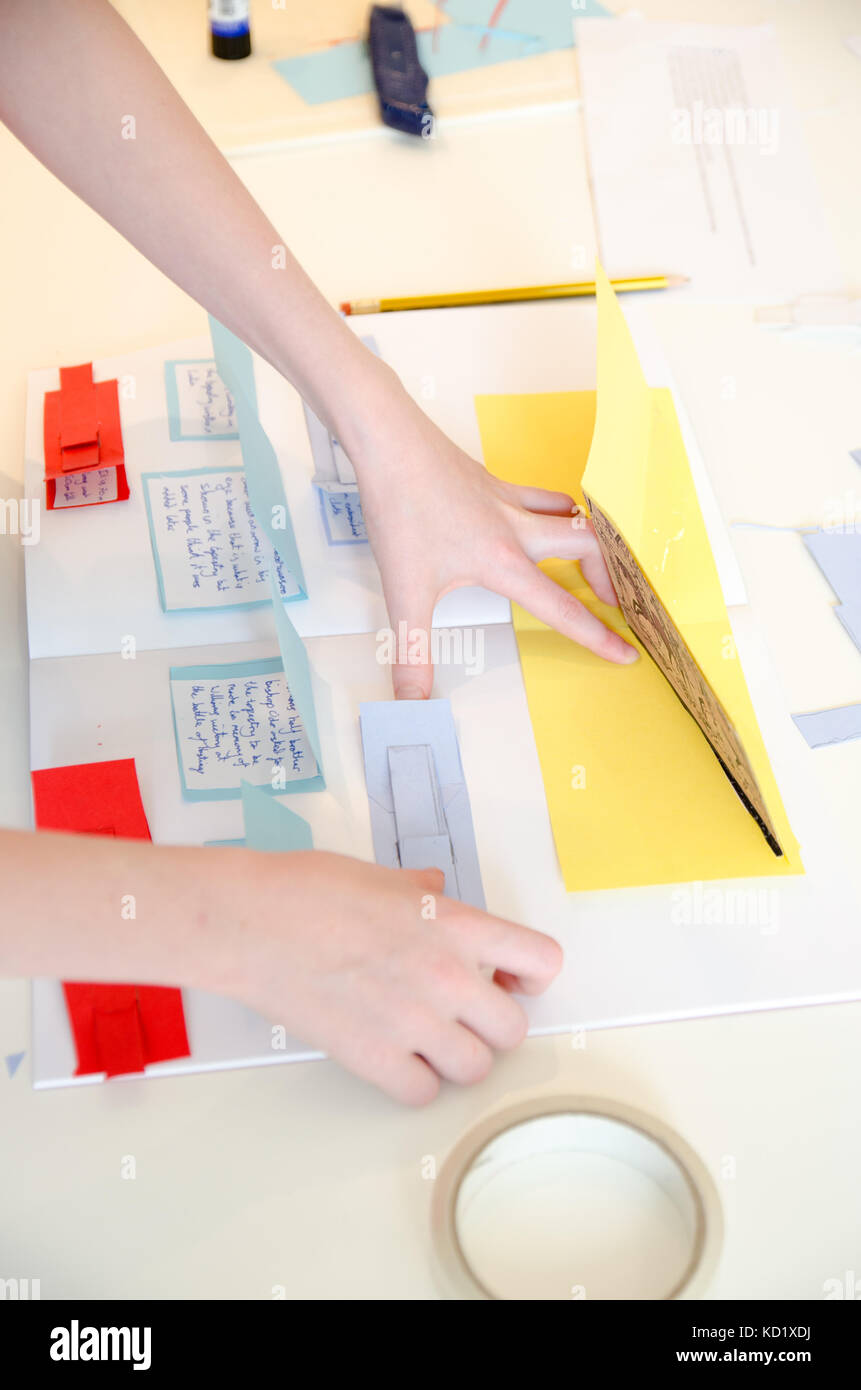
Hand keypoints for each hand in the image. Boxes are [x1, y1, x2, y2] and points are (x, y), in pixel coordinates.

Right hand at [224, 851, 561, 1104]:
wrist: (251, 922)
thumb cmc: (305, 890)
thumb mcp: (382, 876)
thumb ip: (422, 890)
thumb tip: (434, 890)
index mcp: (455, 926)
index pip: (542, 960)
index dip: (533, 975)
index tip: (511, 977)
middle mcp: (446, 977)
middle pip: (513, 1029)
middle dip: (493, 1021)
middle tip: (465, 1011)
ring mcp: (412, 1022)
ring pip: (477, 1068)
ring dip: (459, 1056)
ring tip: (430, 1037)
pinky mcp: (373, 1057)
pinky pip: (423, 1093)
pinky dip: (415, 1082)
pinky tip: (396, 1058)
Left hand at [351, 398, 638, 697]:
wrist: (388, 442)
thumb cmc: (399, 511)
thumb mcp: (403, 591)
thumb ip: (411, 652)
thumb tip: (412, 701)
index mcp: (503, 562)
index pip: (561, 609)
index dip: (597, 637)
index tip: (626, 653)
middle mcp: (516, 529)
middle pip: (587, 547)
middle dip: (608, 576)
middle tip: (612, 601)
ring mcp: (507, 500)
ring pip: (569, 515)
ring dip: (588, 538)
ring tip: (589, 561)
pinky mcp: (492, 481)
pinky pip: (539, 494)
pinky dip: (554, 507)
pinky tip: (541, 516)